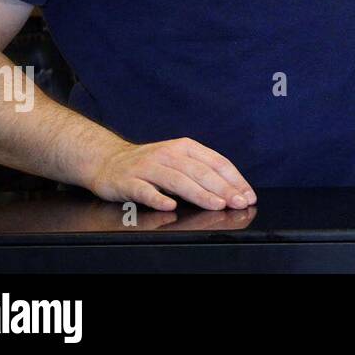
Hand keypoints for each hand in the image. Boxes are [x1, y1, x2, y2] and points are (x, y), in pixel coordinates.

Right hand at [86, 137, 256, 211]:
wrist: (107, 160)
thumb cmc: (151, 165)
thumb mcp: (178, 160)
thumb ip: (201, 171)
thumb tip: (233, 190)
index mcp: (186, 147)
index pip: (216, 162)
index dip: (234, 179)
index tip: (247, 195)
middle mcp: (169, 154)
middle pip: (200, 172)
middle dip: (223, 188)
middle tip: (239, 203)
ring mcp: (148, 167)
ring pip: (178, 180)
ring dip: (200, 193)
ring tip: (217, 205)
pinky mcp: (129, 181)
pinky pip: (145, 190)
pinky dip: (158, 198)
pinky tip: (171, 207)